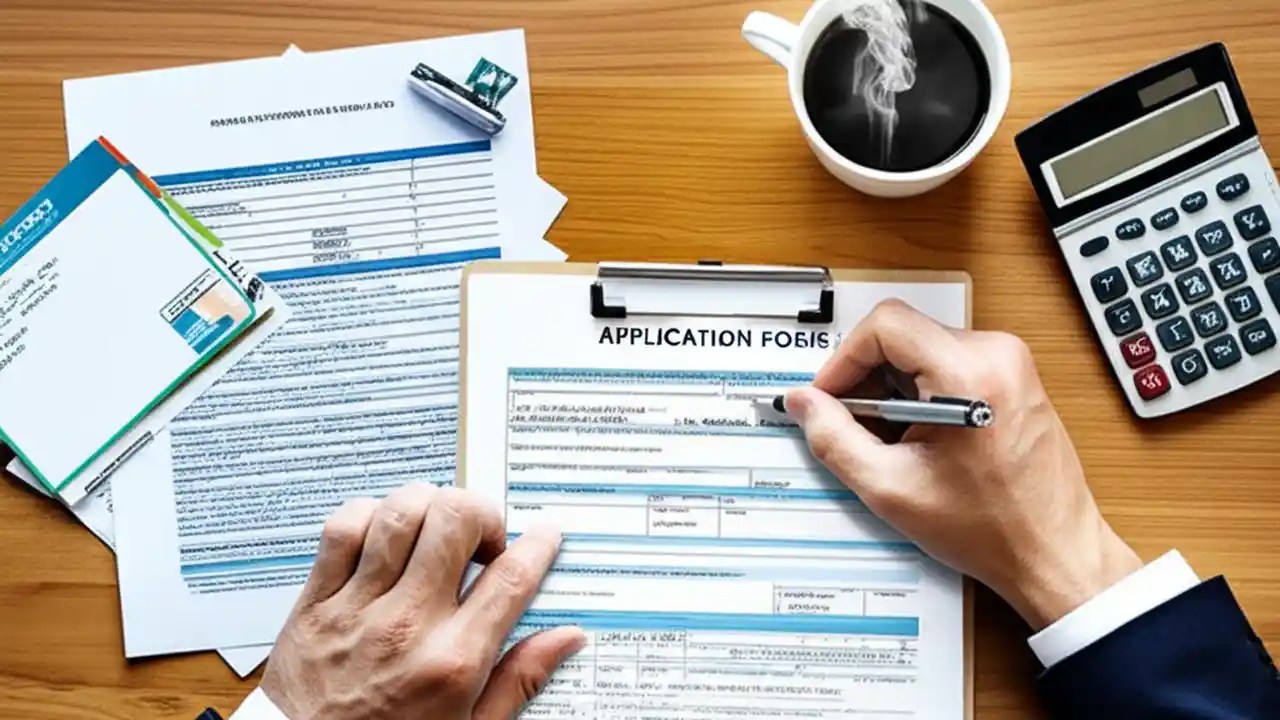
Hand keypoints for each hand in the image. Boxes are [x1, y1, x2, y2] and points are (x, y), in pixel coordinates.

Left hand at [260, 484, 583, 718]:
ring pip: (400, 512)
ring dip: (428, 506)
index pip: (510, 578)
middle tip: (482, 539)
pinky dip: (369, 514)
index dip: (538, 545)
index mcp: (452, 662)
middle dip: (481, 514)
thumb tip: (566, 640)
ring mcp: (357, 608)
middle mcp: (406, 626)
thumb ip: (519, 679)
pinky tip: (384, 534)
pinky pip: (342, 528)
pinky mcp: (315, 602)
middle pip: (455, 521)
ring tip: (435, 530)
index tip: (543, 536)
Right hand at [785, 300, 1141, 628]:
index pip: (885, 326)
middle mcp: (997, 354)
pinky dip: (921, 391)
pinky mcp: (1014, 375)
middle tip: (856, 426)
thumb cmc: (991, 528)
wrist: (1054, 551)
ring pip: (922, 348)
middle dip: (867, 377)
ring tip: (893, 439)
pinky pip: (948, 362)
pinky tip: (920, 436)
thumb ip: (834, 439)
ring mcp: (1011, 362)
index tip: (829, 396)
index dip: (844, 360)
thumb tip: (804, 403)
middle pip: (902, 334)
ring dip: (893, 386)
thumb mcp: (891, 488)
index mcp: (970, 374)